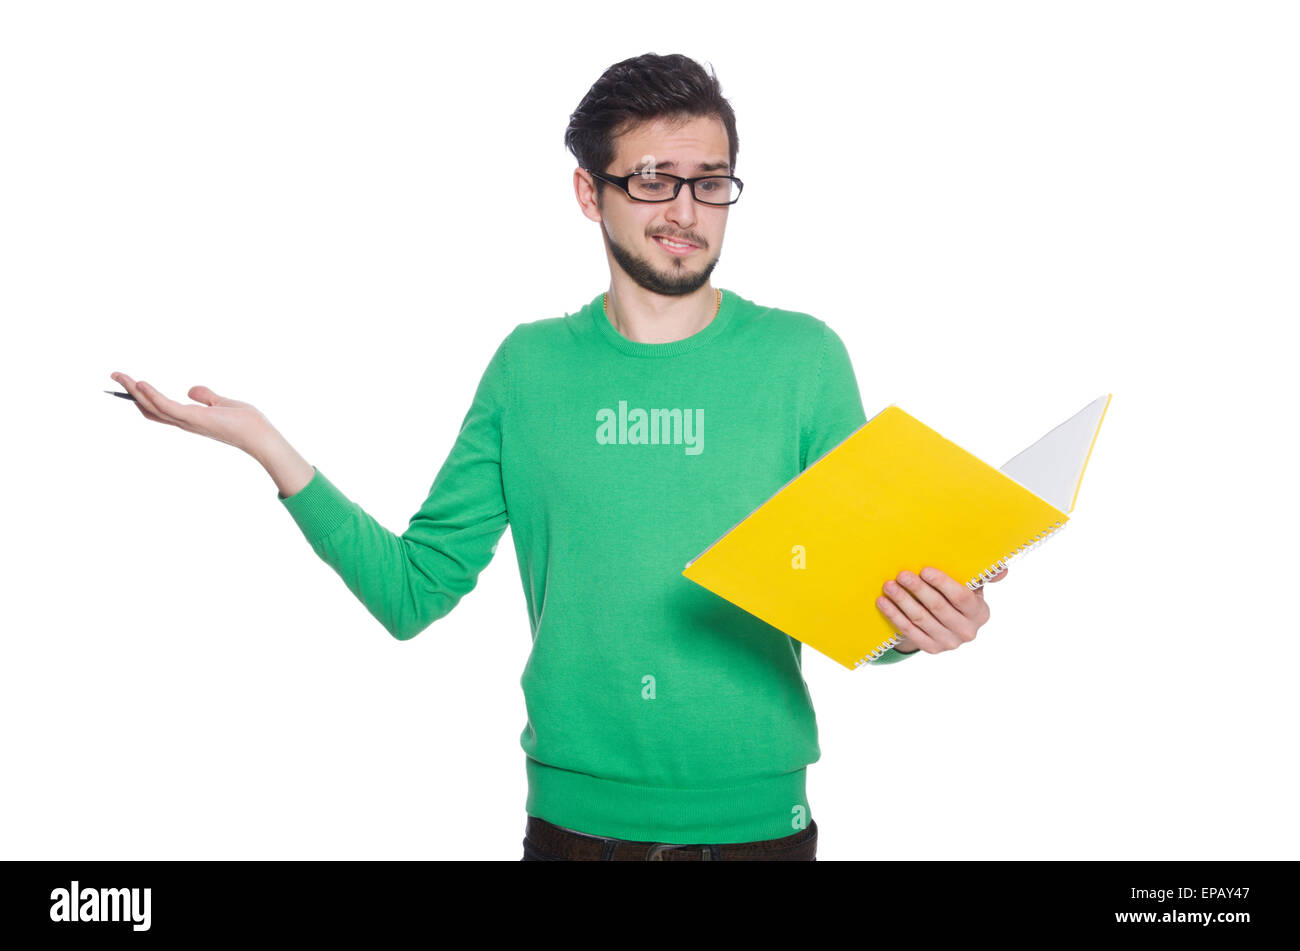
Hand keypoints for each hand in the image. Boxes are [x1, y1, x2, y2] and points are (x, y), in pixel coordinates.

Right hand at [108, 371, 277, 456]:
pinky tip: (141, 383)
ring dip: (135, 391)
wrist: (259, 434)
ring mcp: (187, 421)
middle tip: (115, 375)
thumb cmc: (245, 422)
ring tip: (121, 376)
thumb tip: (191, 390)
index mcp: (189, 419)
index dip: (141, 398)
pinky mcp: (194, 418)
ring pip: (153, 406)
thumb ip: (206, 396)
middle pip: (149, 408)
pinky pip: (167, 406)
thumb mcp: (222, 403)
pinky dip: (152, 396)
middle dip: (130, 392)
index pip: (159, 410)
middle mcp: (184, 422)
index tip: (128, 384)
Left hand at [876, 565, 1007, 653]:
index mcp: (979, 613)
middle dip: (918, 589)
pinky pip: (909, 631)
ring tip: (889, 585)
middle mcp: (967, 631)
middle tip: (902, 574)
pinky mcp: (931, 649)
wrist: (947, 624)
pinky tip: (883, 602)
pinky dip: (894, 615)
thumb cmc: (958, 596)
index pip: (961, 597)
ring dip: (902, 601)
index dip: (942, 583)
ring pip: (920, 619)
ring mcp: (948, 643)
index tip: (924, 569)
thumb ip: (985, 576)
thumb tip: (1003, 569)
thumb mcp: (973, 586)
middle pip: (938, 607)